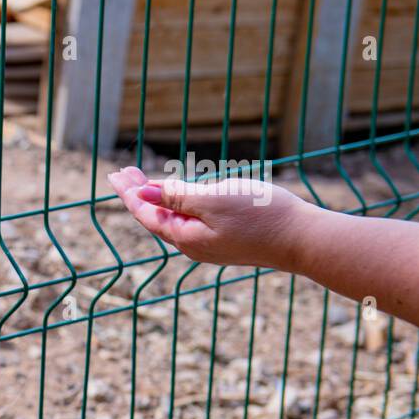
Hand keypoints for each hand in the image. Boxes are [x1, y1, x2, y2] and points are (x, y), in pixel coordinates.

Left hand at [107, 166, 312, 269]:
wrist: (304, 239)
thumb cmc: (261, 216)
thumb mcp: (213, 199)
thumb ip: (177, 197)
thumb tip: (143, 194)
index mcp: (184, 236)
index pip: (146, 213)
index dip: (129, 193)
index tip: (115, 175)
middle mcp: (193, 244)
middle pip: (156, 217)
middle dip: (138, 193)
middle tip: (123, 173)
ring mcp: (211, 244)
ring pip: (174, 218)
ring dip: (157, 198)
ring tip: (141, 181)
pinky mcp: (227, 239)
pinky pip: (192, 220)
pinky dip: (178, 204)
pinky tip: (176, 196)